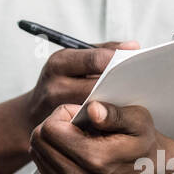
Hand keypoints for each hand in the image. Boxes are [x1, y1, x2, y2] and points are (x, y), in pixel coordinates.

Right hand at [19, 39, 139, 141]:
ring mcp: (58, 108)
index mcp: (59, 62)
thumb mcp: (73, 60)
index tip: (137, 59)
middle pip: (98, 85)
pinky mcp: (65, 127)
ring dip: (116, 101)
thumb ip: (102, 51)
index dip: (118, 60)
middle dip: (120, 83)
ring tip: (135, 97)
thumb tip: (133, 46)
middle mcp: (56, 85)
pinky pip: (94, 121)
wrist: (31, 113)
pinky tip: (121, 114)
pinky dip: (108, 116)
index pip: (94, 60)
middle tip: (142, 82)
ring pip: (98, 106)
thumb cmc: (60, 80)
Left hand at [28, 99, 158, 173]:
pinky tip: (73, 148)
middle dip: (53, 124)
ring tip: (77, 136)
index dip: (62, 114)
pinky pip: (41, 163)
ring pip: (36, 152)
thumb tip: (92, 111)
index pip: (49, 129)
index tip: (80, 114)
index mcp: (95, 159)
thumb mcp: (138, 120)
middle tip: (76, 124)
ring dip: (52, 138)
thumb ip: (113, 113)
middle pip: (38, 140)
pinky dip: (52, 150)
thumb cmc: (144, 142)